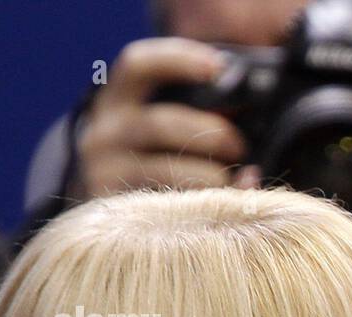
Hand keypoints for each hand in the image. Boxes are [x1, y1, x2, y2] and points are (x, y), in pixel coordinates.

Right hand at [76, 37, 254, 197]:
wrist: (106, 222)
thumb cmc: (152, 165)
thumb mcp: (162, 133)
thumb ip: (198, 124)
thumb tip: (250, 159)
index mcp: (116, 102)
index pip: (136, 65)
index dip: (176, 59)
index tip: (218, 67)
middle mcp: (102, 133)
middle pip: (160, 124)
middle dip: (210, 134)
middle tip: (238, 147)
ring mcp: (104, 174)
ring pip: (167, 171)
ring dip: (211, 176)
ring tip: (230, 182)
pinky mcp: (116, 211)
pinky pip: (168, 208)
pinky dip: (202, 207)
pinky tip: (221, 210)